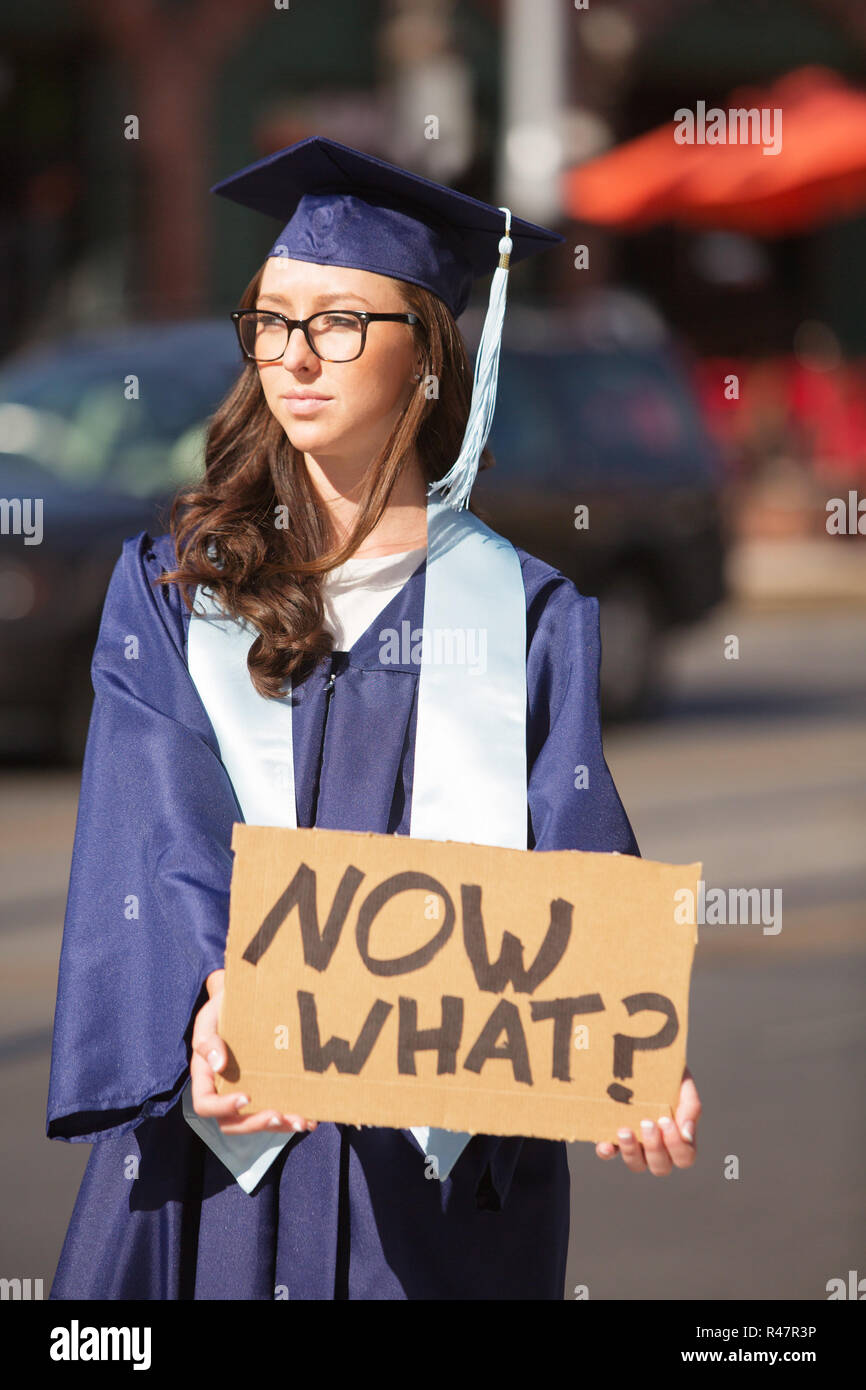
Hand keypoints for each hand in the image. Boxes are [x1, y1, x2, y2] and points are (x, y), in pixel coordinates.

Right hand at [190, 969, 317, 1135]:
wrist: (243, 999)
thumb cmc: (222, 1009)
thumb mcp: (209, 1019)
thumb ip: (208, 1040)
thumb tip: (218, 1064)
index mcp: (206, 1077)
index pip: (205, 1104)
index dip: (223, 1107)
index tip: (246, 1098)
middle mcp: (224, 1091)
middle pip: (232, 1122)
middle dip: (256, 1124)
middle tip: (279, 1116)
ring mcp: (246, 1091)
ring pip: (257, 1121)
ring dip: (279, 1126)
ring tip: (302, 1121)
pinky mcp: (266, 1088)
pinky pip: (276, 1110)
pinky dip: (292, 1117)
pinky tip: (312, 1120)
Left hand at [595, 1065, 699, 1174]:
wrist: (643, 1058)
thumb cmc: (668, 1075)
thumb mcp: (684, 1085)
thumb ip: (691, 1107)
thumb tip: (687, 1132)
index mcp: (678, 1138)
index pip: (684, 1157)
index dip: (676, 1145)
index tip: (665, 1120)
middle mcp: (658, 1147)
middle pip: (660, 1167)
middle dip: (654, 1147)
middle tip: (647, 1122)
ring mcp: (636, 1145)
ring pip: (636, 1165)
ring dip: (631, 1152)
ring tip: (625, 1130)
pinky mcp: (613, 1137)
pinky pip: (609, 1153)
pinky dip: (607, 1152)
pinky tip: (606, 1144)